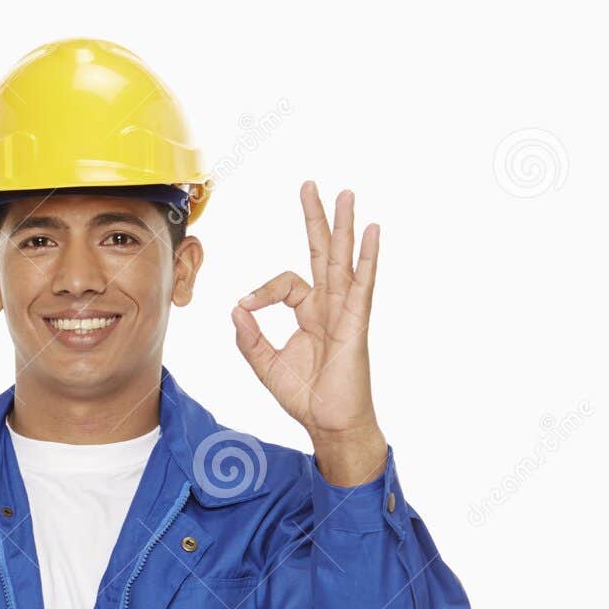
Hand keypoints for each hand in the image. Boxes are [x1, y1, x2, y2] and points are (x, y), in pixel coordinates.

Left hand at [231, 182, 386, 486]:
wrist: (329, 423)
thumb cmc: (306, 397)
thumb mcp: (266, 366)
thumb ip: (249, 338)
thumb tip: (235, 308)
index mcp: (309, 313)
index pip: (286, 283)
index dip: (262, 290)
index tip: (245, 307)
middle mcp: (329, 306)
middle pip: (322, 253)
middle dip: (315, 219)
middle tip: (310, 185)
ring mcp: (345, 312)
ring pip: (342, 260)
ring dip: (344, 226)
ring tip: (346, 194)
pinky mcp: (356, 324)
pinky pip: (362, 285)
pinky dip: (368, 258)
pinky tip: (372, 231)